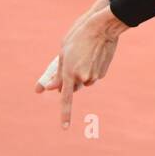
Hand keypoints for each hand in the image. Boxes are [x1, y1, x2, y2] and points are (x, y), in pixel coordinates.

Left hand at [35, 0, 127, 128]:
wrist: (102, 27)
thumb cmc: (78, 36)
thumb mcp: (63, 52)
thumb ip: (58, 72)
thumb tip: (52, 88)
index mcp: (69, 72)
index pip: (66, 98)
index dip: (65, 114)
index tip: (65, 128)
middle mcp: (82, 77)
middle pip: (73, 86)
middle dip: (71, 79)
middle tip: (73, 60)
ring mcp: (94, 76)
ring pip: (84, 80)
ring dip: (81, 72)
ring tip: (84, 53)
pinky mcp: (102, 72)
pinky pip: (93, 75)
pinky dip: (91, 68)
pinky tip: (93, 55)